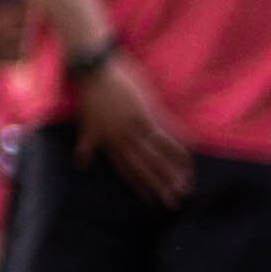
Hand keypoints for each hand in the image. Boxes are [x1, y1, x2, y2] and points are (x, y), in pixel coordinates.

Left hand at [71, 52, 192, 207]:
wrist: (93, 69)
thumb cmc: (90, 93)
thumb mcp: (85, 122)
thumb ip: (87, 144)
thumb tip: (80, 165)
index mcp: (108, 142)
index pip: (126, 171)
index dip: (140, 187)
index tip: (152, 202)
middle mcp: (121, 138)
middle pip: (143, 167)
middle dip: (160, 186)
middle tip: (175, 203)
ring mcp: (133, 126)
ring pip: (156, 155)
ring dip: (172, 171)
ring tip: (186, 184)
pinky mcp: (144, 112)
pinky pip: (164, 133)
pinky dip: (177, 145)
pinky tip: (190, 156)